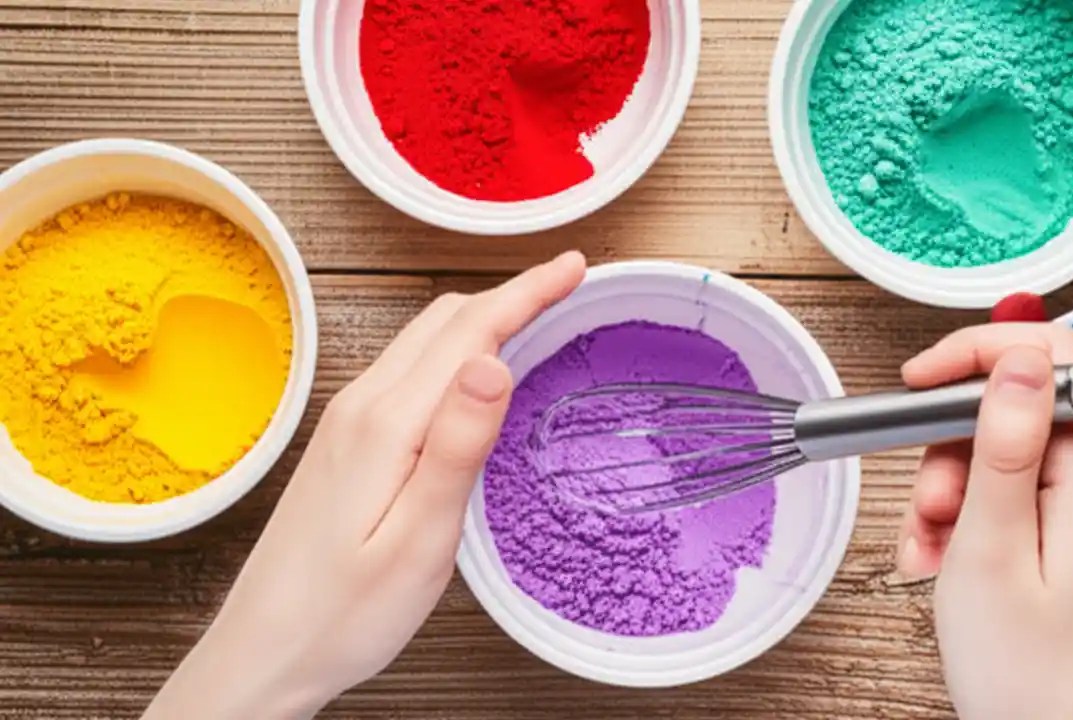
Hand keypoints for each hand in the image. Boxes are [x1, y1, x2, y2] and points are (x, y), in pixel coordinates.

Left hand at [144, 251, 586, 719]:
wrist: (266, 648)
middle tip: (567, 285)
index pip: (469, 332)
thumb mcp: (420, 538)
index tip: (574, 265)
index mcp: (387, 424)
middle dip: (509, 294)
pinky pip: (408, 370)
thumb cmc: (347, 611)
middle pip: (444, 322)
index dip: (526, 292)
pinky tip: (475, 372)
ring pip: (424, 341)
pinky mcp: (345, 442)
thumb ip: (457, 446)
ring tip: (533, 315)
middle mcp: (362, 407)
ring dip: (481, 318)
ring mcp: (348, 421)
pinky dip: (454, 350)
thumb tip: (494, 362)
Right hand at [896, 324, 1072, 719]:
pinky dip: (960, 522)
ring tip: (929, 554)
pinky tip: (941, 563)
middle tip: (927, 512)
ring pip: (994, 456)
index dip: (973, 357)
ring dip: (943, 497)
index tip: (917, 382)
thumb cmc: (1022, 669)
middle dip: (946, 452)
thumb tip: (1018, 357)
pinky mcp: (1067, 534)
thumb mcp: (991, 548)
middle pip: (1007, 410)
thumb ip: (1003, 445)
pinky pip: (1003, 497)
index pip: (1045, 360)